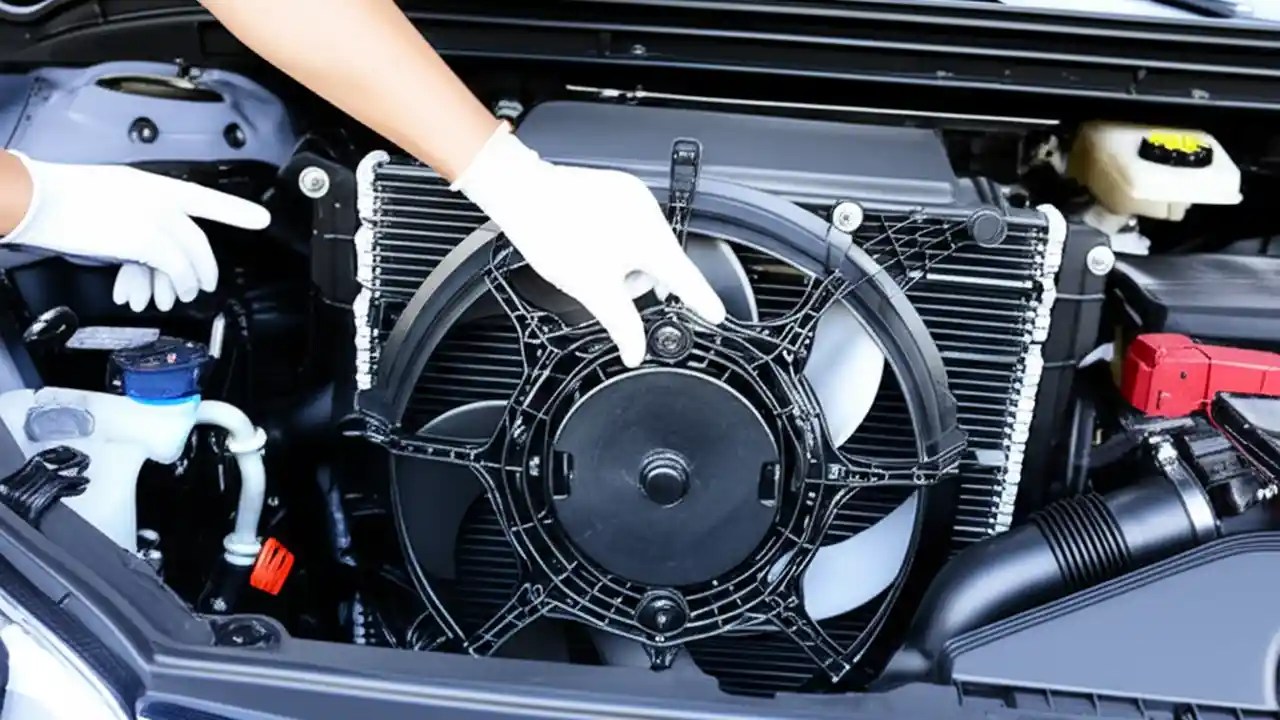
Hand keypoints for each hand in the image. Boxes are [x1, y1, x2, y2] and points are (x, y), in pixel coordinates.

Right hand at [0, 152, 269, 310]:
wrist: (40, 199)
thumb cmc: (63, 199)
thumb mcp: (112, 196)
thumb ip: (139, 214)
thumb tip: (151, 245)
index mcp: (152, 184)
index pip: (203, 197)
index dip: (235, 210)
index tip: (261, 218)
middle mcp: (159, 198)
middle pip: (198, 237)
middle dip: (206, 264)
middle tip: (208, 282)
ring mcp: (156, 217)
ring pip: (190, 254)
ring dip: (191, 278)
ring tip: (186, 293)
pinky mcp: (147, 239)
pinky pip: (175, 266)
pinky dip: (179, 282)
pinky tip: (176, 293)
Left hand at [452, 125, 725, 366]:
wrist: (524, 192)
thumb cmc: (555, 234)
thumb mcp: (593, 290)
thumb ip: (621, 323)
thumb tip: (635, 351)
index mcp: (651, 240)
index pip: (685, 278)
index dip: (701, 300)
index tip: (715, 313)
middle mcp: (648, 213)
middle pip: (661, 260)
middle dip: (641, 280)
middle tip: (611, 289)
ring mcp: (632, 195)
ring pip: (643, 240)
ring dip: (627, 259)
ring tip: (592, 263)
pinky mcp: (616, 187)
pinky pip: (629, 221)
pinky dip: (618, 237)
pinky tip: (590, 242)